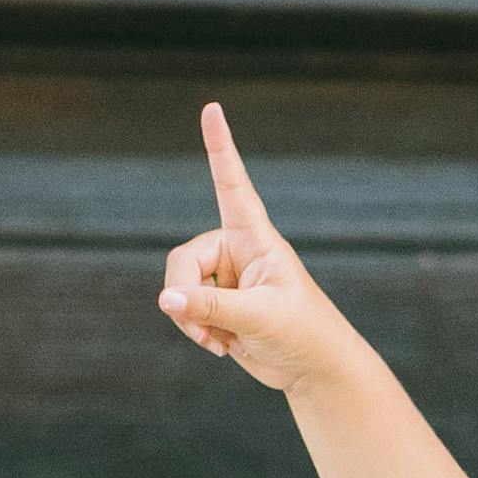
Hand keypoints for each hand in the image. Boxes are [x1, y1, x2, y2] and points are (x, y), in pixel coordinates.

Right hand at [158, 105, 359, 399]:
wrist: (313, 369)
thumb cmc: (302, 334)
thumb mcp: (258, 318)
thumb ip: (210, 308)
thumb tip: (165, 299)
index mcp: (257, 237)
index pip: (233, 184)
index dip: (220, 147)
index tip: (212, 108)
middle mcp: (238, 249)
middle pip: (185, 257)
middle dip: (185, 293)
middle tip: (204, 329)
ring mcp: (227, 277)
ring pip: (179, 284)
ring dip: (190, 318)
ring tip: (219, 342)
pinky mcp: (219, 303)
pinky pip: (185, 308)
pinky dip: (196, 330)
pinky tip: (222, 348)